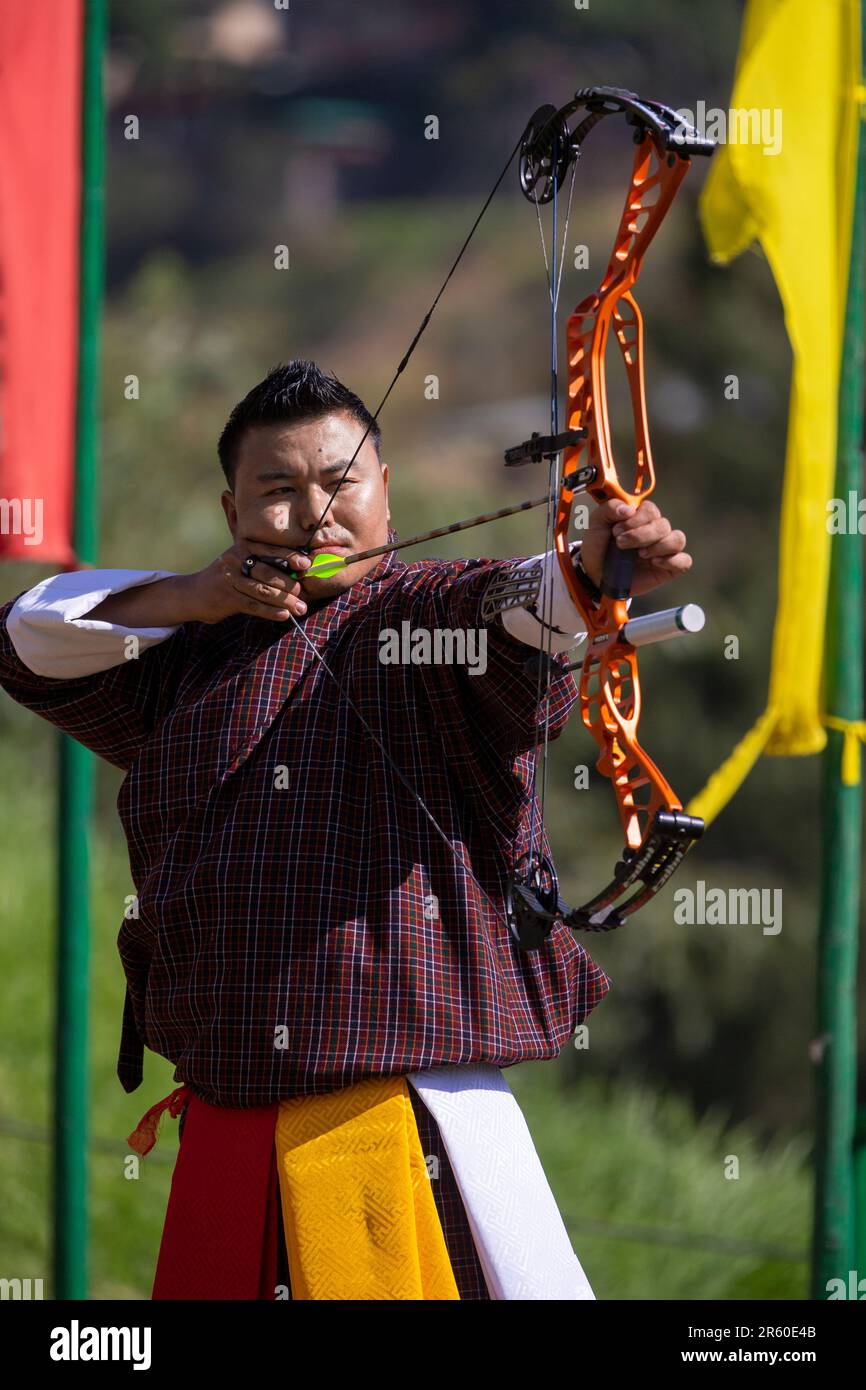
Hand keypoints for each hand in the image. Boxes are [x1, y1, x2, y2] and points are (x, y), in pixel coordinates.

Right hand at [189, 539, 312, 623]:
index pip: (270, 550)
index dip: (290, 557)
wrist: (194, 593)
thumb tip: (297, 573)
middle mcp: (235, 560)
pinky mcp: (226, 598)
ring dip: (284, 601)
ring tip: (300, 609)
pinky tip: (283, 616)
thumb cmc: (227, 577)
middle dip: (289, 584)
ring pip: (263, 591)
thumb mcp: (240, 562)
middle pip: (268, 572)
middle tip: (303, 595)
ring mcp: (230, 579)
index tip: (306, 564)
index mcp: (243, 546)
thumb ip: (263, 563)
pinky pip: (253, 605)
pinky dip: (270, 611)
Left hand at [578, 499, 691, 597]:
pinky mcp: (669, 567)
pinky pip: (684, 561)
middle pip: (663, 525)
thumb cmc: (599, 546)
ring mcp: (664, 549)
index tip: (616, 531)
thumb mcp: (597, 523)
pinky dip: (672, 561)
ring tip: (640, 555)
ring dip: (658, 546)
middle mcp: (656, 530)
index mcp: (642, 517)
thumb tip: (629, 509)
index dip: (636, 520)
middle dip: (641, 536)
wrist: (595, 573)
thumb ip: (609, 509)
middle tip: (621, 544)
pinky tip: (654, 563)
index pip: (651, 510)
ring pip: (678, 539)